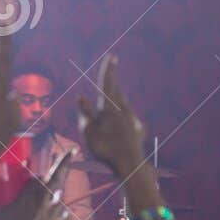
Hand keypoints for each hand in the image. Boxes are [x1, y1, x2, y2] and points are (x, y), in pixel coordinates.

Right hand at [0, 149, 73, 219]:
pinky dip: (61, 215)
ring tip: (55, 194)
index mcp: (32, 192)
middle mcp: (47, 197)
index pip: (40, 175)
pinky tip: (58, 216)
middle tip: (73, 150)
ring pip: (61, 196)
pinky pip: (64, 215)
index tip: (43, 168)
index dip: (38, 173)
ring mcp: (57, 210)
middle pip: (59, 175)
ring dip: (58, 194)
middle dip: (66, 162)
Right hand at [78, 55, 146, 174]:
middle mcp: (123, 109)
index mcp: (109, 107)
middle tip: (112, 71)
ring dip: (116, 100)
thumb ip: (85, 113)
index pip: (108, 84)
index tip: (112, 56)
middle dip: (112, 83)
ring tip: (112, 99)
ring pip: (123, 105)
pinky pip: (127, 118)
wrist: (130, 163)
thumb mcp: (88, 131)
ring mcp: (132, 118)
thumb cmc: (105, 147)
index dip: (109, 70)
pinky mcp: (138, 128)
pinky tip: (119, 127)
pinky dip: (121, 118)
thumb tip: (80, 96)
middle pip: (116, 92)